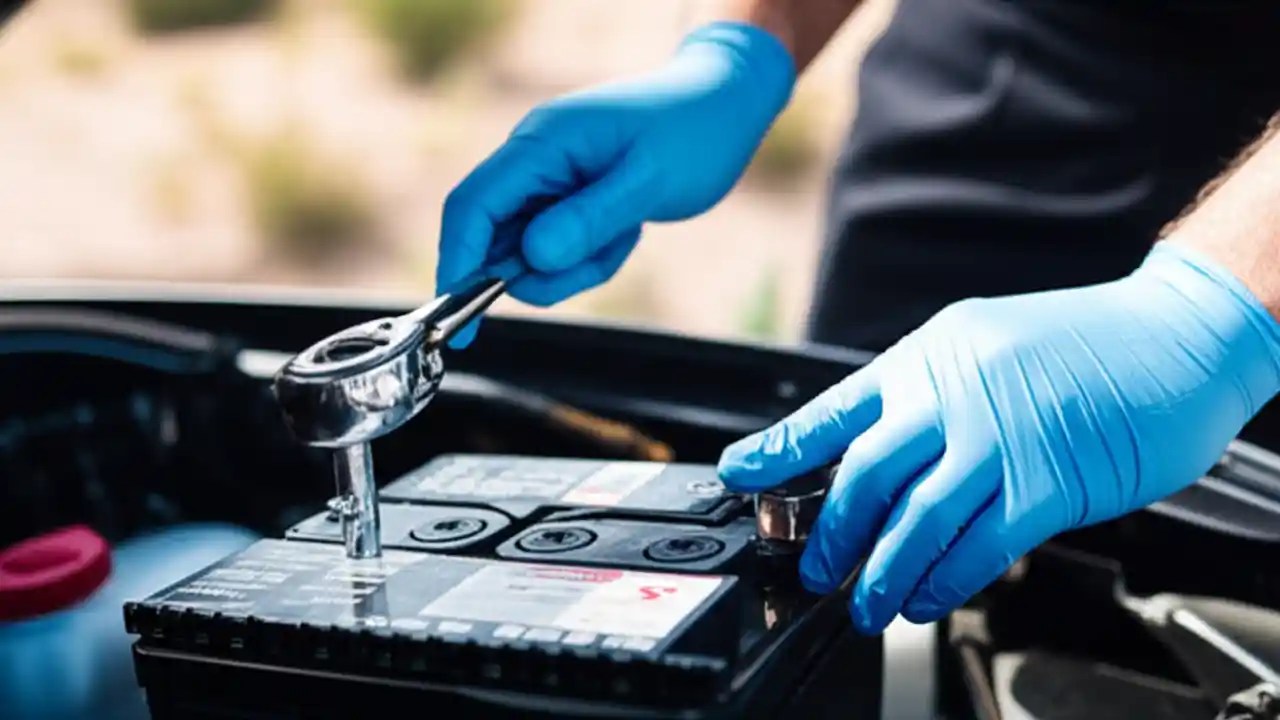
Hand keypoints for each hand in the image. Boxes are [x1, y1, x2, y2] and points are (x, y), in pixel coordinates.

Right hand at [436, 21, 794, 347]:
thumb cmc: (694, 131)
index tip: (458, 316)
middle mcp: (533, 160)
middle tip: (599, 260)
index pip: (472, 206)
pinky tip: (626, 230)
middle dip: (541, 270)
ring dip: (576, 265)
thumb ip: (590, 219)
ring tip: (624, 235)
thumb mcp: (649, 180)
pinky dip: (591, 258)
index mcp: (542, 143)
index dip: (458, 261)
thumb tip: (532, 257)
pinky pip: (558, 252)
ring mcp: (547, 182)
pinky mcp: (565, 201)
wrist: (726, 106)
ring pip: (529, 254)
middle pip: (495, 239)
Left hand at [718, 241, 1279, 633]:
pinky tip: (925, 597)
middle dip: (827, 531)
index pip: (834, 409)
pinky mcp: (1049, 483)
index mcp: (929, 358)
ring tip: (865, 604)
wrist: (1174, 336)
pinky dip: (942, 580)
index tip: (740, 474)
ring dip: (880, 572)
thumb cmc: (1081, 345)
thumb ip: (928, 397)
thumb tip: (873, 453)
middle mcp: (955, 394)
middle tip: (811, 567)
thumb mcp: (983, 346)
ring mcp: (1001, 438)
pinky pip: (978, 546)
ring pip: (915, 519)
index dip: (780, 448)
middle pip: (864, 473)